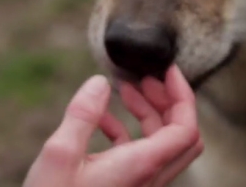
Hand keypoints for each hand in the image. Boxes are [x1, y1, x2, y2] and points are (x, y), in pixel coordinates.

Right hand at [23, 66, 201, 186]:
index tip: (168, 70)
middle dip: (168, 101)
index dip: (184, 95)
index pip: (186, 129)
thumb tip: (100, 82)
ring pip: (163, 146)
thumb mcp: (59, 155)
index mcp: (140, 167)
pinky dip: (127, 132)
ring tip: (124, 90)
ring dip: (149, 114)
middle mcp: (148, 180)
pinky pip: (139, 157)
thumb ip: (82, 115)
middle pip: (182, 136)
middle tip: (146, 78)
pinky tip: (101, 121)